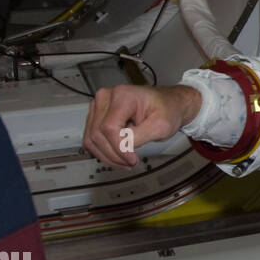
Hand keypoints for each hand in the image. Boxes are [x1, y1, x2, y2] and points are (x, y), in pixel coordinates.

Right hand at [81, 83, 200, 167]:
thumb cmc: (167, 109)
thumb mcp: (161, 125)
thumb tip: (122, 147)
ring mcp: (99, 106)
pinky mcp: (97, 116)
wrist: (168, 104)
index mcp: (122, 96)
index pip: (109, 128)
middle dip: (113, 155)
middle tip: (130, 163)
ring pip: (91, 139)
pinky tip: (118, 156)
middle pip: (97, 135)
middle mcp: (106, 98)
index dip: (118, 148)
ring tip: (125, 161)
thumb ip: (140, 136)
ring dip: (107, 156)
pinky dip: (103, 152)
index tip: (131, 159)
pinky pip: (92, 139)